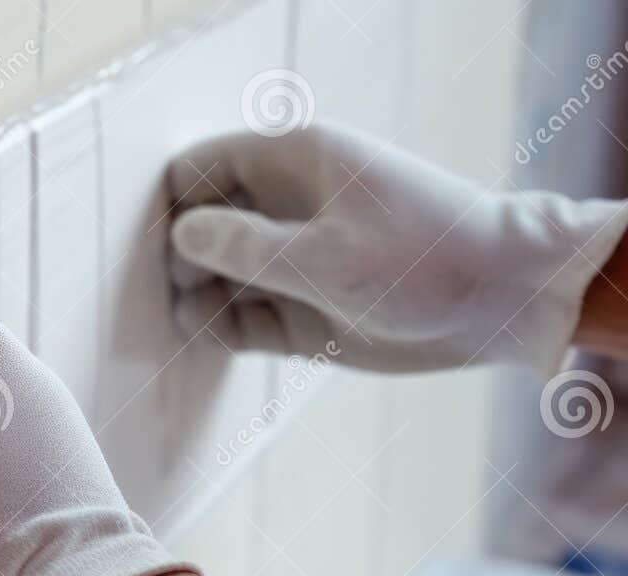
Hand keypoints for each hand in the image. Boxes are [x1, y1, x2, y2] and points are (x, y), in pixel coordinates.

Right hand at [167, 122, 627, 374]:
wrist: (500, 303)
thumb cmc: (422, 261)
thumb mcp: (325, 257)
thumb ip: (244, 247)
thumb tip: (181, 235)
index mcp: (291, 163)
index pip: (199, 169)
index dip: (168, 207)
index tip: (152, 252)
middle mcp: (282, 207)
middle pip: (198, 223)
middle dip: (171, 257)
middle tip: (155, 294)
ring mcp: (289, 260)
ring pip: (213, 273)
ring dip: (189, 297)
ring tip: (174, 320)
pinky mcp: (297, 309)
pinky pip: (237, 316)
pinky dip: (215, 327)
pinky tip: (202, 337)